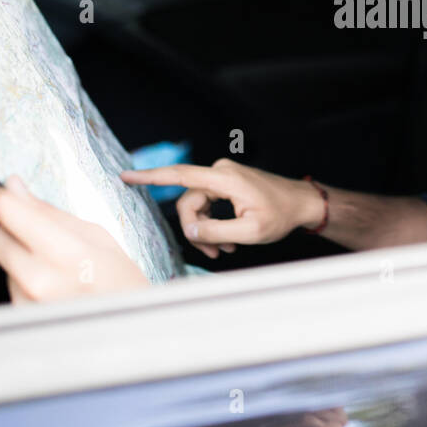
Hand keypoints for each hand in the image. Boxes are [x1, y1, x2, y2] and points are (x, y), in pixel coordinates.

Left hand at [0, 175, 151, 302]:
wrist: (129, 326)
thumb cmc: (120, 280)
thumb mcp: (96, 235)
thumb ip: (48, 211)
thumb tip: (13, 186)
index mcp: (65, 252)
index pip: (7, 211)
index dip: (3, 198)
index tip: (6, 196)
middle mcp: (40, 280)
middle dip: (12, 230)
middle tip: (39, 236)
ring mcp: (27, 303)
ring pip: (2, 262)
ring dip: (21, 258)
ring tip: (56, 269)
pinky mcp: (20, 317)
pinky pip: (10, 285)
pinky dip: (24, 281)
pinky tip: (52, 287)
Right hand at [121, 159, 322, 259]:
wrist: (302, 203)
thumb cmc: (281, 215)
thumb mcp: (249, 232)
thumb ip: (216, 233)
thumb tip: (190, 231)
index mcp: (225, 178)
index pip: (180, 175)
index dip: (150, 177)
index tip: (125, 176)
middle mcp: (220, 171)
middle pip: (189, 202)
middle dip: (196, 230)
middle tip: (214, 254)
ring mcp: (223, 175)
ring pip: (197, 206)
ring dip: (206, 230)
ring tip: (224, 251)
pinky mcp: (226, 182)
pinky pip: (208, 204)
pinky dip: (213, 223)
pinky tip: (226, 242)